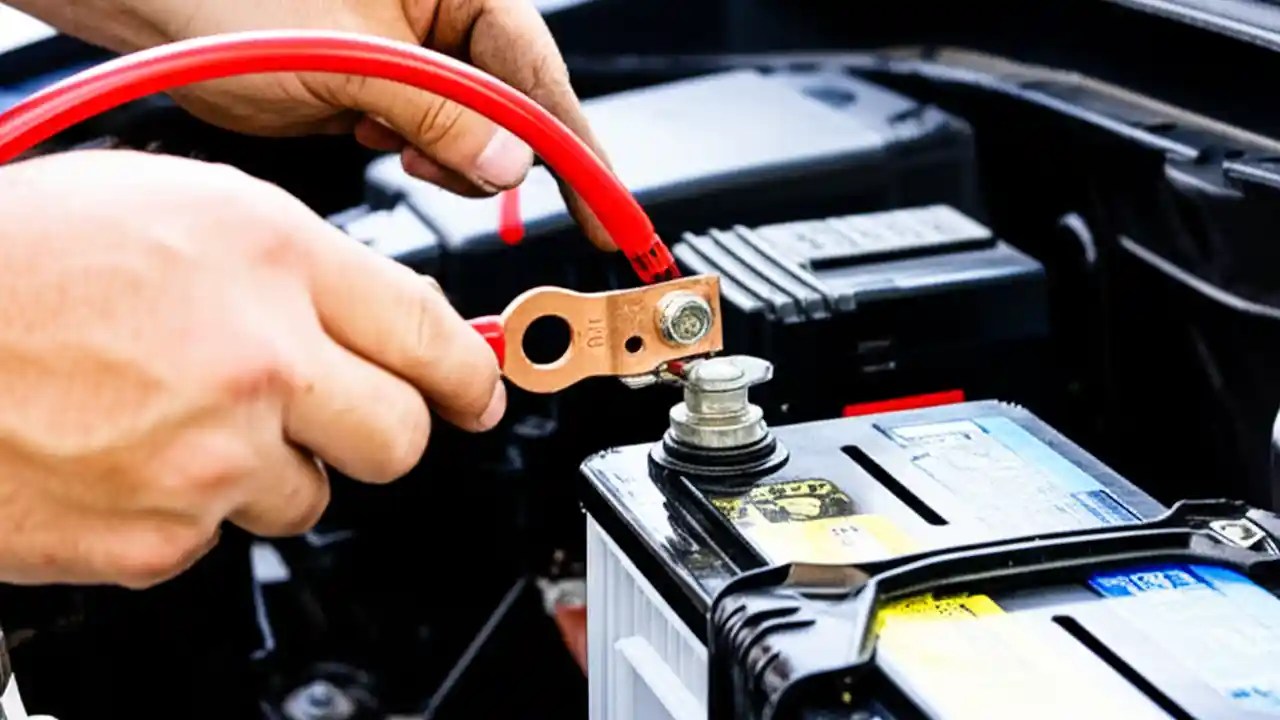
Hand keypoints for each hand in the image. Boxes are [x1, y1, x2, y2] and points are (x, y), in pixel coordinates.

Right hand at [0, 150, 502, 587]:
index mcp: (269, 259)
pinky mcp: (160, 541)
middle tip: (341, 413)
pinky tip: (131, 455)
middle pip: (400, 438)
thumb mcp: (177, 206)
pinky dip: (191, 507)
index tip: (477, 389)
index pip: (431, 333)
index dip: (469, 372)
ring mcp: (211, 460)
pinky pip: (220, 537)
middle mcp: (256, 361)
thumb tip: (377, 316)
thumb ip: (297, 266)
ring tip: (185, 418)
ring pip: (310, 497)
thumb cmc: (15, 260)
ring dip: (272, 468)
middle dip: (382, 430)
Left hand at [7, 0, 614, 248]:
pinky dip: (412, 156)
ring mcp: (410, 54)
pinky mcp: (378, 88)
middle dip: (494, 154)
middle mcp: (442, 17)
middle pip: (512, 108)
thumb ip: (441, 113)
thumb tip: (509, 166)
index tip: (609, 211)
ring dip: (444, 159)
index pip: (540, 75)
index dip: (577, 149)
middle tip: (464, 176)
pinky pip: (425, 139)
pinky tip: (375, 139)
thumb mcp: (349, 57)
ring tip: (393, 143)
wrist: (141, 1)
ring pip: (468, 133)